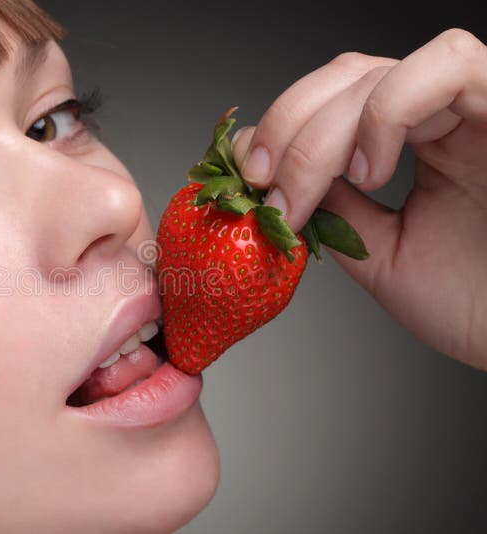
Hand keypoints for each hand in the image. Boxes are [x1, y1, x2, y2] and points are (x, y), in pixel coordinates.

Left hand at [231, 29, 486, 368]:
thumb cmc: (475, 303)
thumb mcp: (380, 253)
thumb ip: (334, 209)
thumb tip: (276, 181)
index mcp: (413, 146)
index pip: (332, 102)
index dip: (280, 131)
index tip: (250, 181)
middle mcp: (442, 118)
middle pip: (346, 78)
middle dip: (289, 128)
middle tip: (265, 182)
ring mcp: (476, 108)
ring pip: (380, 73)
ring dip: (327, 128)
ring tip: (329, 188)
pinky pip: (448, 66)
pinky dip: (389, 113)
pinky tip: (373, 172)